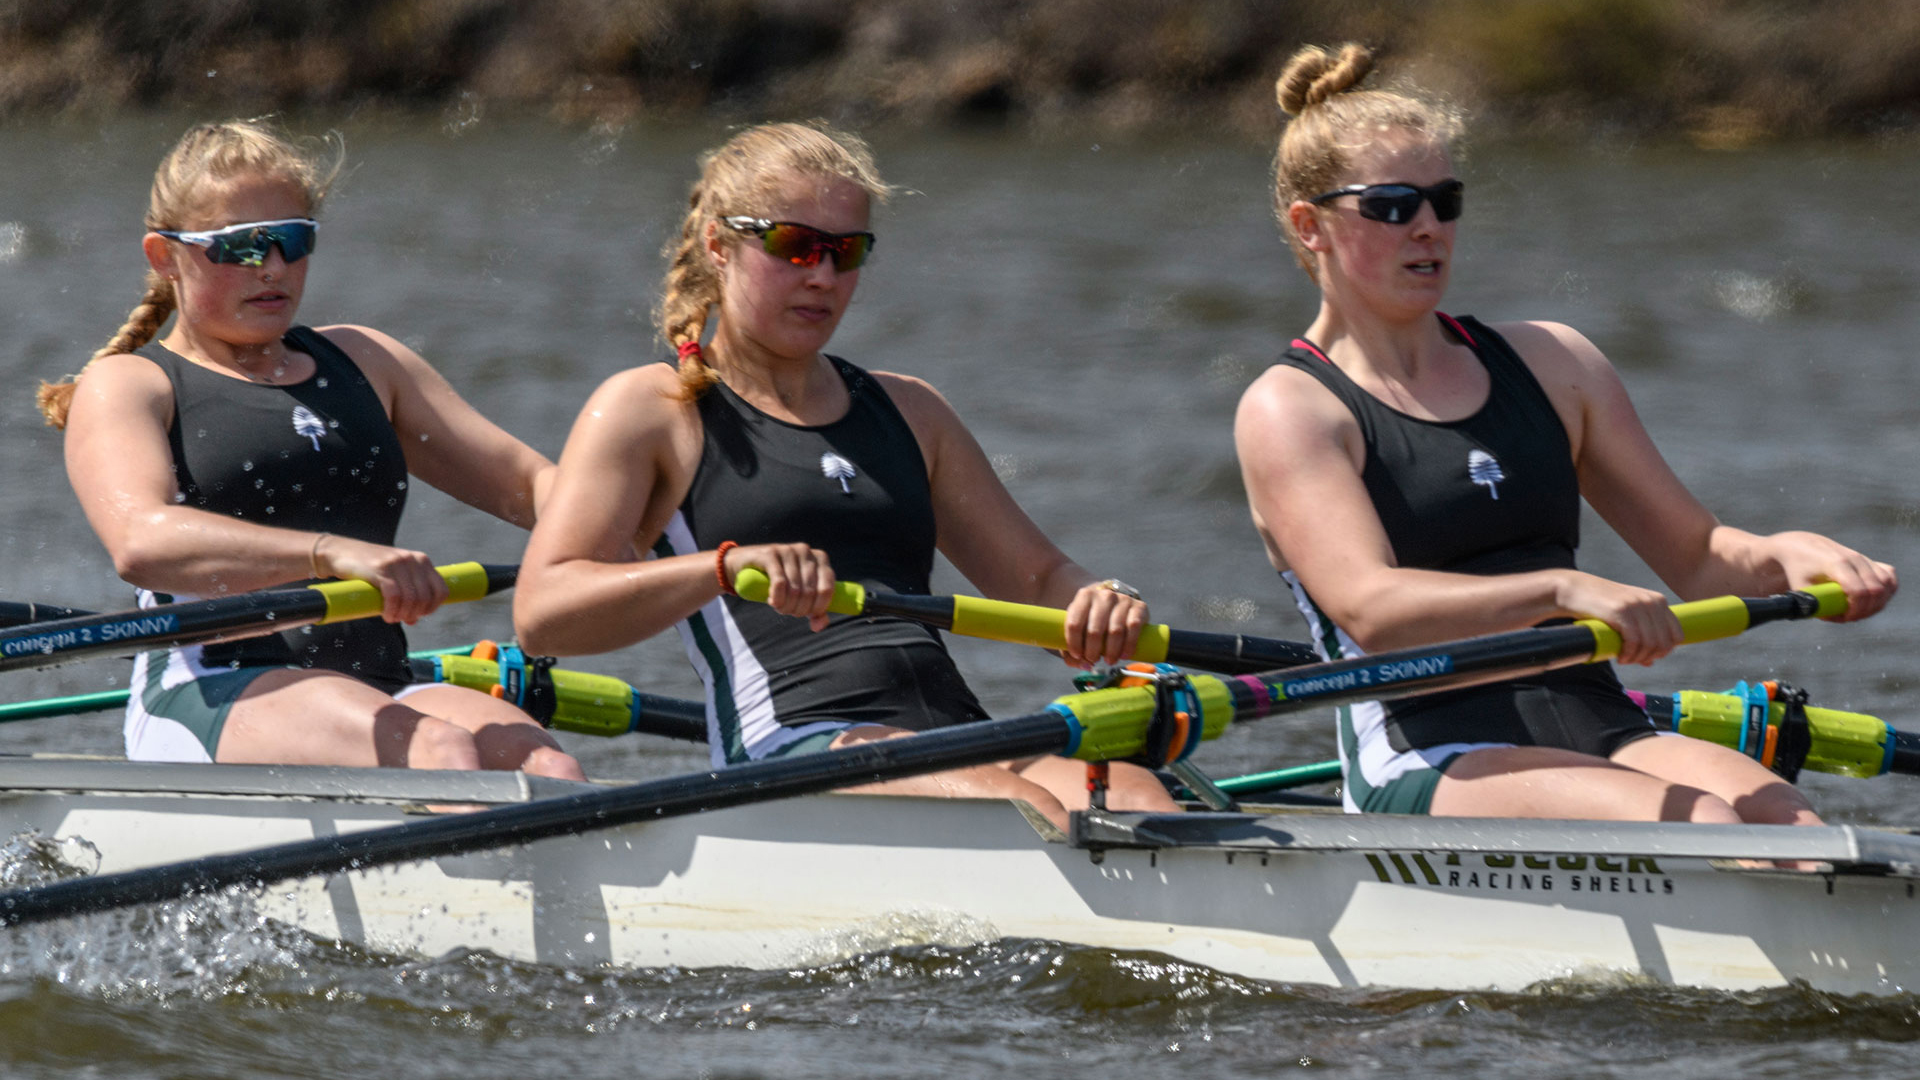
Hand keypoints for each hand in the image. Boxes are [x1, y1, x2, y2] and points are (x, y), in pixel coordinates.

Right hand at [311, 535, 447, 624]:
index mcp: (422, 560)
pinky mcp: (380, 569)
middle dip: (415, 613)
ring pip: (411, 598)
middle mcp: (412, 559)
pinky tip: (386, 615)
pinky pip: (394, 596)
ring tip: (392, 618)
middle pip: (425, 597)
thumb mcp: (395, 577)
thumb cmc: (369, 569)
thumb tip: (414, 620)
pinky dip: (392, 611)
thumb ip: (408, 594)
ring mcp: (396, 562)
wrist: (340, 553)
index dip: (432, 607)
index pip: (441, 590)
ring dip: (402, 614)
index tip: (418, 615)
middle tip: (401, 619)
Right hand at [725, 542, 835, 630]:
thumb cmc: (776, 582)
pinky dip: (777, 598)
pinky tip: (772, 601)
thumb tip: (819, 625)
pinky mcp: (770, 554)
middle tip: (787, 611)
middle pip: (810, 592)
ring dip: (786, 606)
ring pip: (795, 590)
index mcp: (820, 558)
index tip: (807, 615)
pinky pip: (780, 583)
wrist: (743, 566)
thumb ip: (814, 611)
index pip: (828, 588)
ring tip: (779, 606)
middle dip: (799, 609)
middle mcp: (806, 551)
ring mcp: (788, 550)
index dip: (818, 608)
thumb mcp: (799, 596)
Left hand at [1061, 581, 1149, 667]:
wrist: (1117, 603)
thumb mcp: (1079, 627)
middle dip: (1092, 651)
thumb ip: (1072, 649)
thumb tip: (1085, 665)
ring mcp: (1123, 600)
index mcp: (1084, 596)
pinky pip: (1133, 628)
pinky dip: (1128, 646)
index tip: (1078, 655)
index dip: (1074, 644)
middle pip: (1094, 630)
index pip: (1074, 623)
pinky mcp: (1139, 606)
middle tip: (1093, 660)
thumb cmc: (1093, 619)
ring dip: (1111, 652)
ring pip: (1115, 631)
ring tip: (1109, 660)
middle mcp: (1104, 595)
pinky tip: (1124, 655)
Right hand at [1552, 570, 1679, 666]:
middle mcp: (1651, 601)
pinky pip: (1634, 641)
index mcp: (1658, 600)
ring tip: (1624, 659)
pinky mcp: (1621, 611)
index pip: (1676, 635)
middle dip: (1649, 657)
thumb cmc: (1600, 605)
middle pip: (1664, 643)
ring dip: (1637, 658)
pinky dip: (1628, 654)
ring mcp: (1637, 605)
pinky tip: (1620, 657)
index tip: (1646, 656)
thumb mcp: (1626, 616)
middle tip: (1632, 660)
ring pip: (1650, 644)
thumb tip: (1650, 662)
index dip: (1663, 651)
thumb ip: (1642, 634)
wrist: (1574, 589)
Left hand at [1769, 531, 1897, 622]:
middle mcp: (1854, 559)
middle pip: (1876, 590)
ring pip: (1887, 584)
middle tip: (1850, 617)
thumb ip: (1813, 605)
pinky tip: (1873, 600)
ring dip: (1878, 603)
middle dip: (1866, 610)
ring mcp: (1864, 559)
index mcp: (1836, 564)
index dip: (1856, 609)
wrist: (1803, 547)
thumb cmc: (1799, 570)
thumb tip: (1830, 618)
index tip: (1845, 618)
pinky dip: (1887, 591)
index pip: (1858, 590)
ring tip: (1860, 610)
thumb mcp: (1799, 588)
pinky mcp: (1870, 561)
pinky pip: (1890, 577)